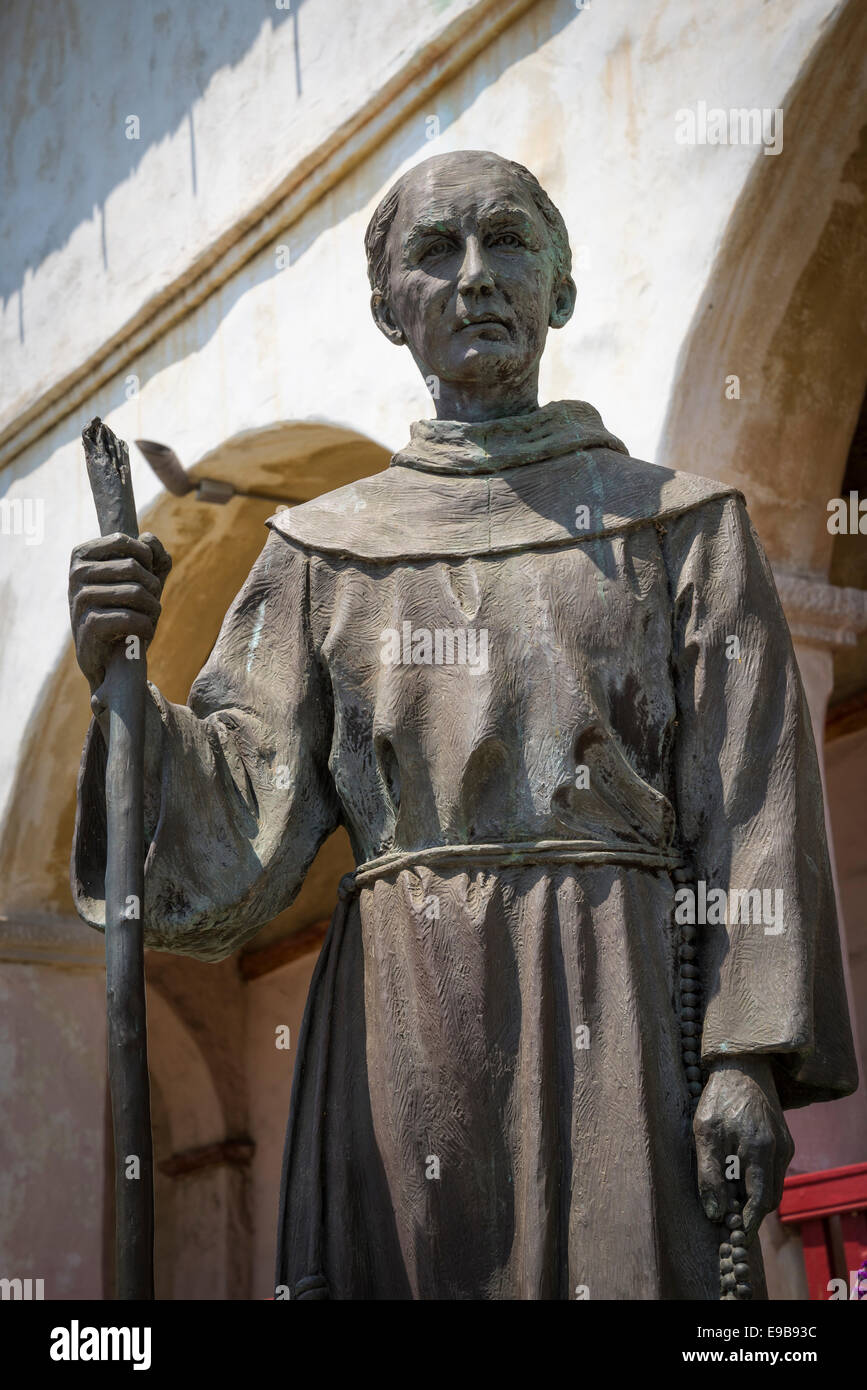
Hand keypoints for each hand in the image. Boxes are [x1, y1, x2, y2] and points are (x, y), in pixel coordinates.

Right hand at [69, 531, 171, 691]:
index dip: (146, 558)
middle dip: (153, 587)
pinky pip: (130, 618)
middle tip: (150, 603)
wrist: (110, 658)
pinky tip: (143, 633)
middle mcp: (76, 574)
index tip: (146, 577)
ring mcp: (79, 599)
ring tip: (149, 618)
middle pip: (133, 566)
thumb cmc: (127, 611)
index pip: (123, 540)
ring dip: (153, 608)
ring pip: (135, 592)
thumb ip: (154, 556)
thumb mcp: (145, 580)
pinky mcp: (87, 625)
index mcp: (82, 555)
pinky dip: (146, 626)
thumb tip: (147, 538)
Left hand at [693, 1055, 793, 1240]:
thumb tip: (716, 1213)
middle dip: (750, 1211)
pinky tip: (738, 1170)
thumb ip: (709, 1175)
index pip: (760, 1202)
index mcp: (760, 1150)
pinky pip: (774, 1170)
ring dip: (754, 1194)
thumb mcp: (705, 1133)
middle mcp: (779, 1151)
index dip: (748, 1223)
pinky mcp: (784, 1139)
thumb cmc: (719, 1098)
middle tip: (726, 1214)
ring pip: (773, 1185)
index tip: (734, 1236)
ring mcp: (785, 1145)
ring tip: (728, 1191)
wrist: (742, 1065)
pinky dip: (759, 1178)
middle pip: (769, 1198)